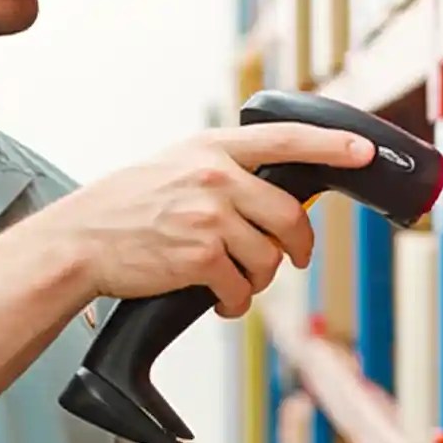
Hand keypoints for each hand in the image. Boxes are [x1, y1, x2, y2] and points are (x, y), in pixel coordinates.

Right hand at [33, 123, 374, 316]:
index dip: (332, 145)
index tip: (363, 151)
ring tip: (232, 280)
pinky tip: (217, 298)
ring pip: (269, 259)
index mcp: (213, 149)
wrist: (80, 240)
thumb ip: (225, 171)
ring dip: (258, 280)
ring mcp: (208, 216)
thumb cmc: (128, 206)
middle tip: (292, 257)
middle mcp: (215, 177)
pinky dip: (235, 302)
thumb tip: (276, 197)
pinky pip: (242, 289)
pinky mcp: (200, 256)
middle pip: (291, 217)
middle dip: (298, 246)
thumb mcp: (177, 166)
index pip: (285, 140)